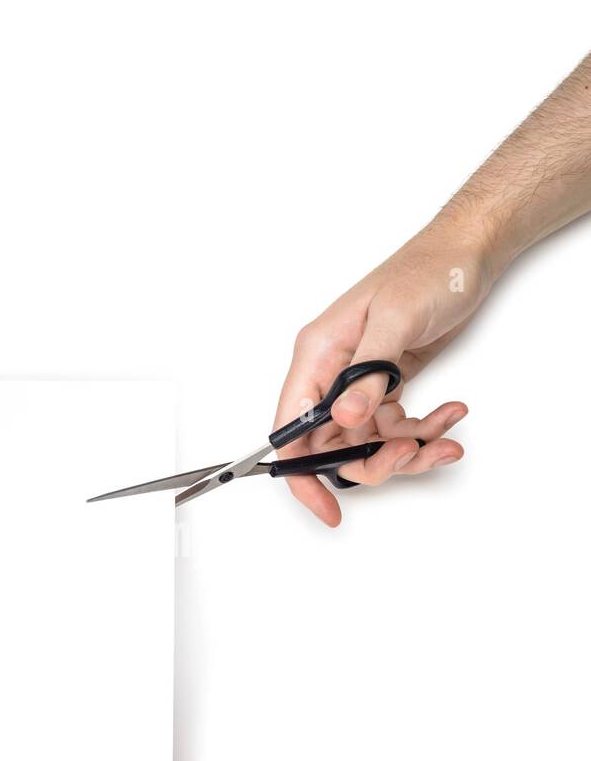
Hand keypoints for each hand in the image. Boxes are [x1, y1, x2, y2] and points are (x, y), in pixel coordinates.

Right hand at [276, 218, 490, 524]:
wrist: (467, 253)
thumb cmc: (428, 271)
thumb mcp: (397, 318)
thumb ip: (369, 372)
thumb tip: (344, 418)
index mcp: (319, 354)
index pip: (292, 427)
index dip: (302, 474)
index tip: (327, 507)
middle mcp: (333, 373)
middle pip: (333, 445)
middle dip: (374, 461)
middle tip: (411, 454)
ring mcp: (361, 382)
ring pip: (369, 443)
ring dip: (410, 448)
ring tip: (445, 433)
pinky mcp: (388, 385)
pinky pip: (396, 428)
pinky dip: (425, 431)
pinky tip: (450, 415)